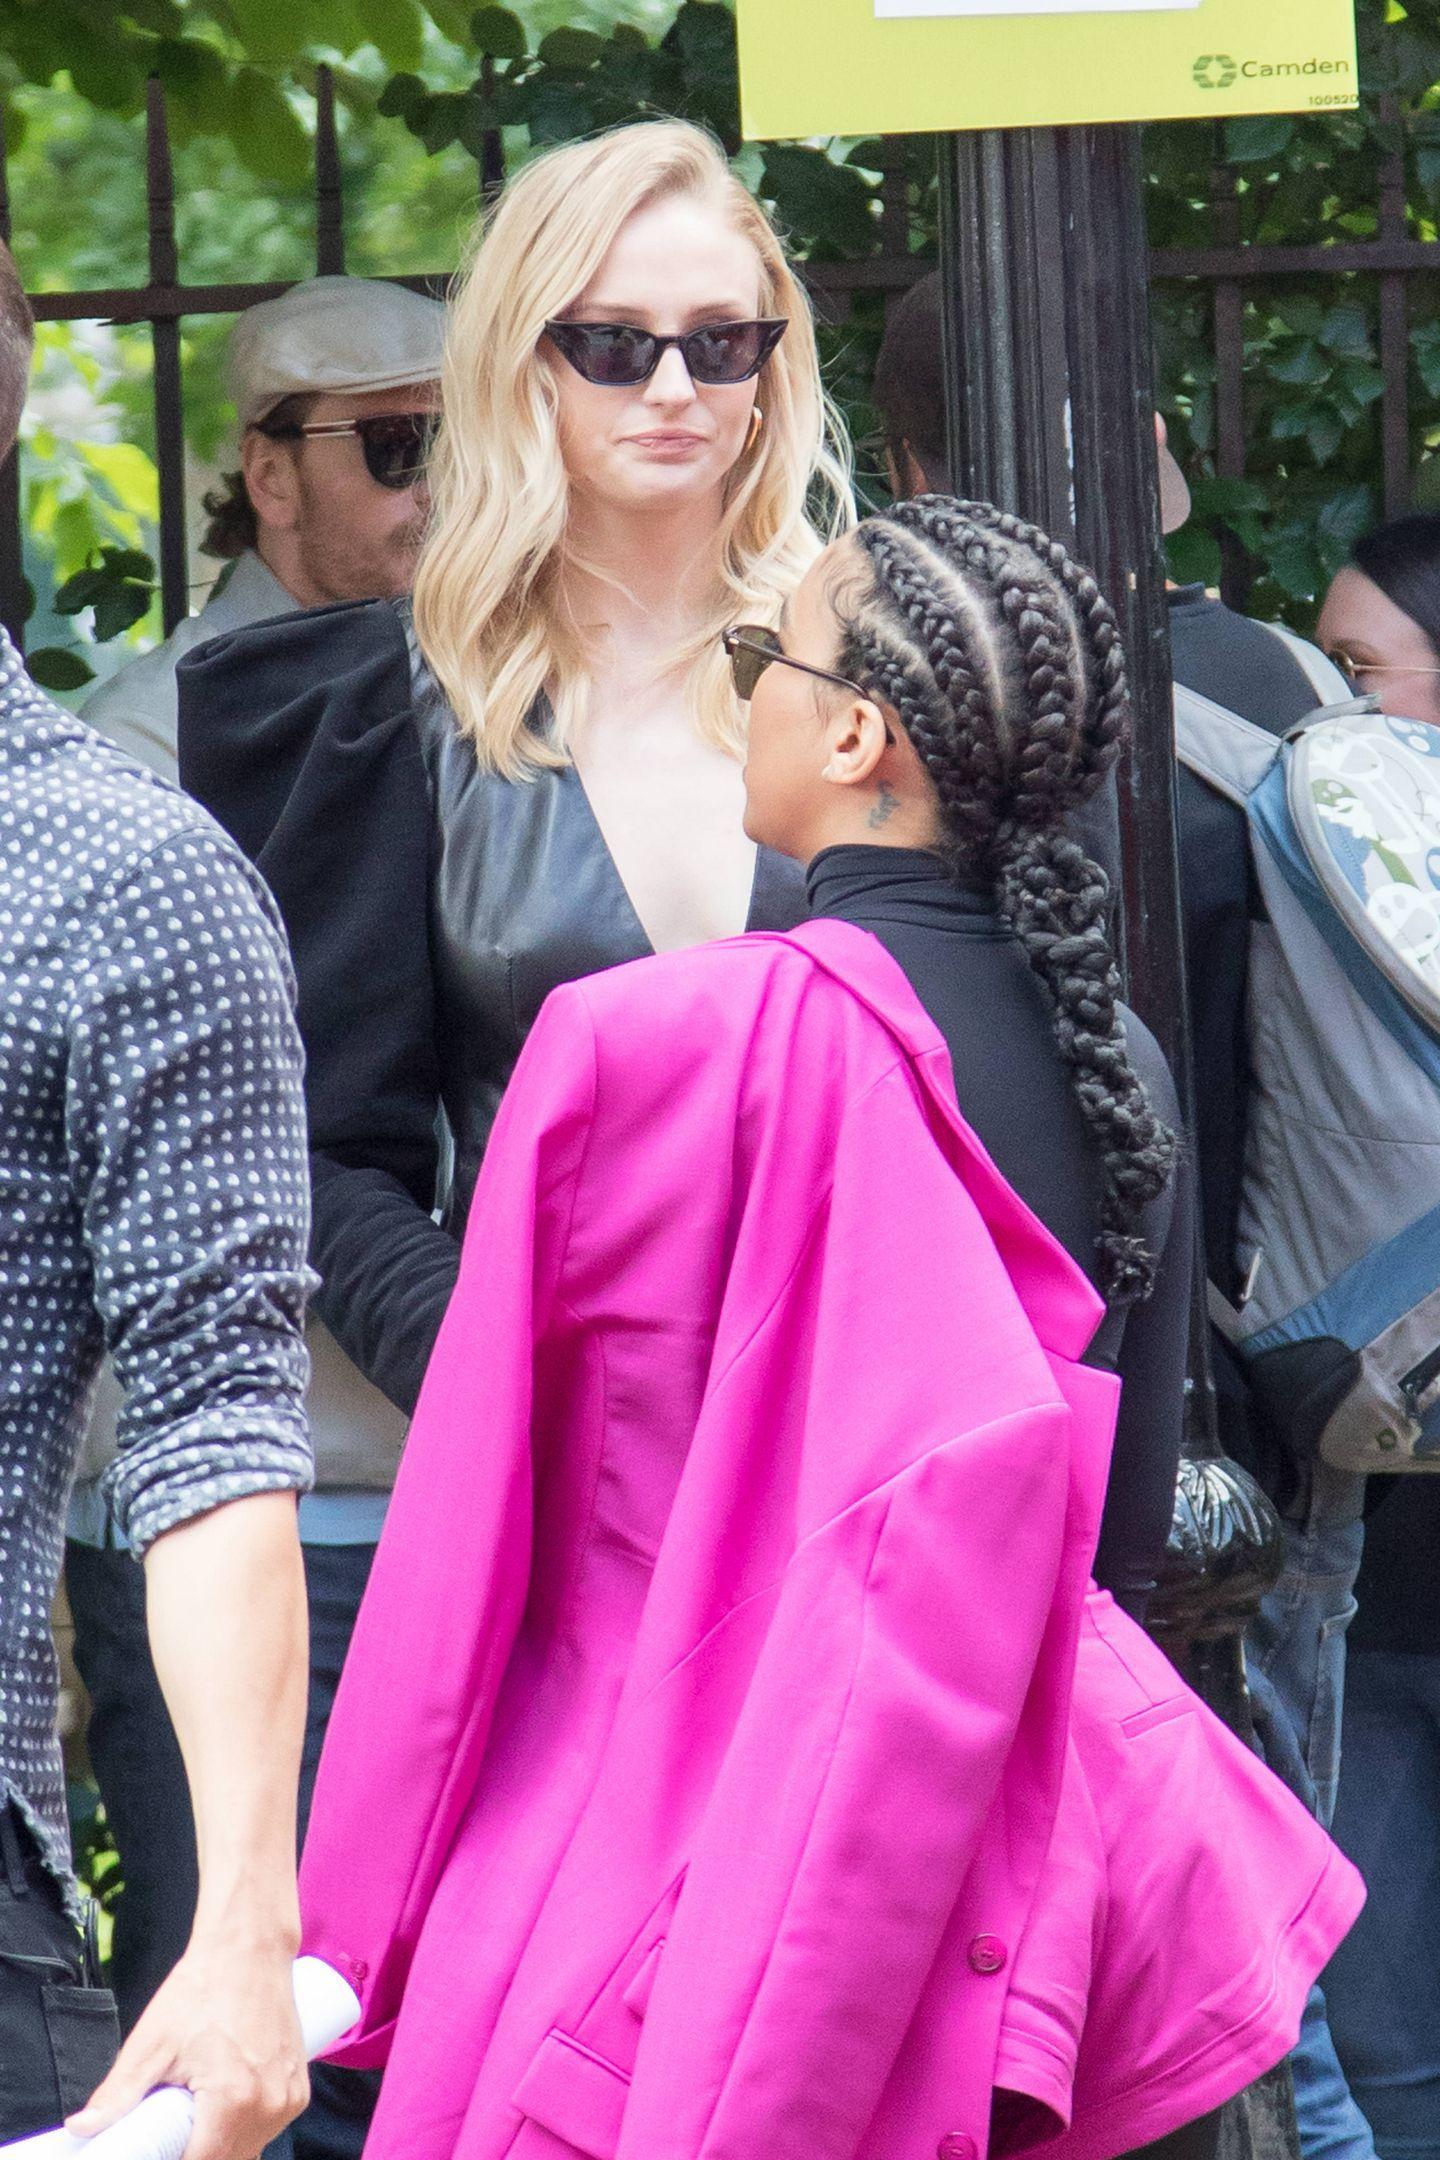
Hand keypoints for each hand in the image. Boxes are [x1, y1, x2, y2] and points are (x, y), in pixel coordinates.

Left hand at [66, 1933, 307, 2159]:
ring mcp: (288, 2098)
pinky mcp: (298, 2088)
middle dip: (195, 2154)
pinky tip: (223, 2106)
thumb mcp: (152, 2042)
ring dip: (221, 2148)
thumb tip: (79, 2129)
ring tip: (195, 2113)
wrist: (250, 1947)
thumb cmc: (203, 1988)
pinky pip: (268, 2129)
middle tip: (170, 2127)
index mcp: (233, 2101)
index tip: (157, 2147)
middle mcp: (269, 2106)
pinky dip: (245, 2131)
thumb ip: (117, 2094)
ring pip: (249, 2151)